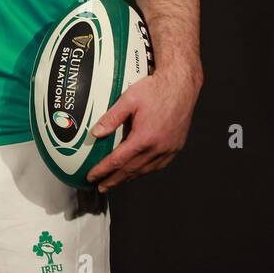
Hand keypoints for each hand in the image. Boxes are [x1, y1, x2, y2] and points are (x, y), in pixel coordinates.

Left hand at [86, 65, 201, 191]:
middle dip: (114, 180)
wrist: (181, 85)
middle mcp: (158, 147)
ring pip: (146, 169)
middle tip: (101, 187)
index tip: (92, 177)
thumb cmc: (155, 89)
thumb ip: (111, 118)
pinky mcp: (176, 145)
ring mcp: (169, 148)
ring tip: (116, 182)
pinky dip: (145, 170)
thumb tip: (96, 133)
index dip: (103, 170)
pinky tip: (138, 171)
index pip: (118, 160)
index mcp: (144, 137)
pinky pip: (159, 164)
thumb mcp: (128, 100)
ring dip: (130, 177)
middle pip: (132, 170)